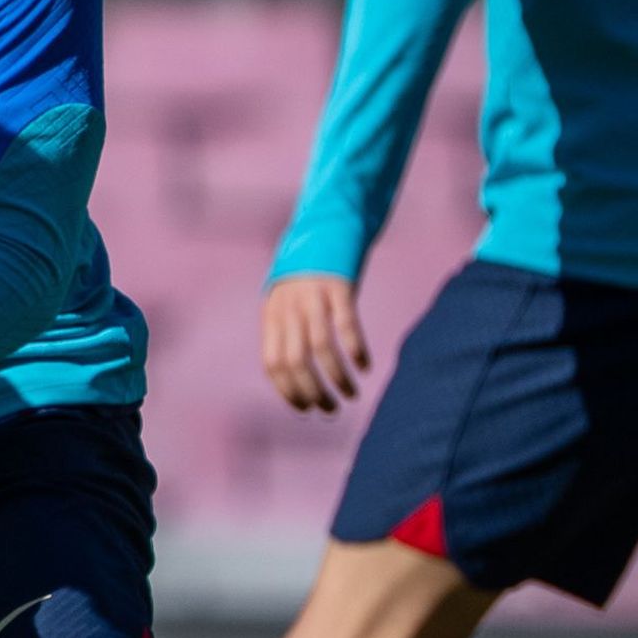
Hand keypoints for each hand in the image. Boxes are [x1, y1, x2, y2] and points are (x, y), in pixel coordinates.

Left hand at [262, 273, 370, 412]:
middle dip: (313, 392)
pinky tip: (364, 367)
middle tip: (332, 410)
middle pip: (296, 362)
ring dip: (337, 378)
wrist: (324, 228)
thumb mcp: (285, 302)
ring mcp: (313, 296)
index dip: (288, 391)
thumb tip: (294, 378)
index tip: (307, 409)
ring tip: (351, 395)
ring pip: (321, 348)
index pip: (273, 364)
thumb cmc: (306, 276)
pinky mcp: (339, 286)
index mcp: (272, 316)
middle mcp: (289, 307)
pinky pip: (346, 325)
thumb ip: (286, 333)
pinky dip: (355, 350)